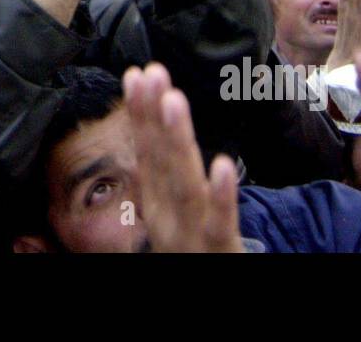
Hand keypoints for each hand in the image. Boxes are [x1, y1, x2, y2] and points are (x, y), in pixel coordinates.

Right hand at [123, 64, 242, 252]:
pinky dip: (220, 194)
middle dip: (153, 115)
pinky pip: (220, 222)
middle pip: (159, 162)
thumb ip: (166, 174)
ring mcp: (191, 235)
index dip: (140, 113)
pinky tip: (223, 164)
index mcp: (158, 204)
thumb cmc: (193, 251)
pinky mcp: (220, 251)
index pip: (146, 152)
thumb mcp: (174, 214)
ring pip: (183, 184)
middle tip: (152, 73)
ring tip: (174, 100)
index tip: (136, 74)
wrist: (206, 288)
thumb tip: (152, 125)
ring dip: (177, 140)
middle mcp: (167, 217)